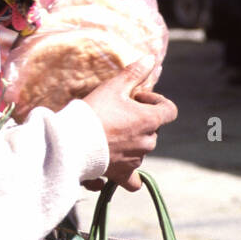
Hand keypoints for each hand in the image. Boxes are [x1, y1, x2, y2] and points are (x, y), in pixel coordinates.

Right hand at [81, 56, 177, 191]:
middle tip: (115, 114)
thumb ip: (135, 73)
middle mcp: (148, 142)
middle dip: (139, 120)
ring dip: (131, 141)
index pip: (169, 110)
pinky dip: (128, 175)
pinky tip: (119, 168)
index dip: (154, 101)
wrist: (72, 142)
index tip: (135, 98)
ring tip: (106, 135)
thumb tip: (152, 58)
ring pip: (141, 149)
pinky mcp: (122, 174)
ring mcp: (136, 159)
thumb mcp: (114, 87)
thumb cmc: (94, 112)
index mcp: (150, 120)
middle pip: (153, 129)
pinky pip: (133, 180)